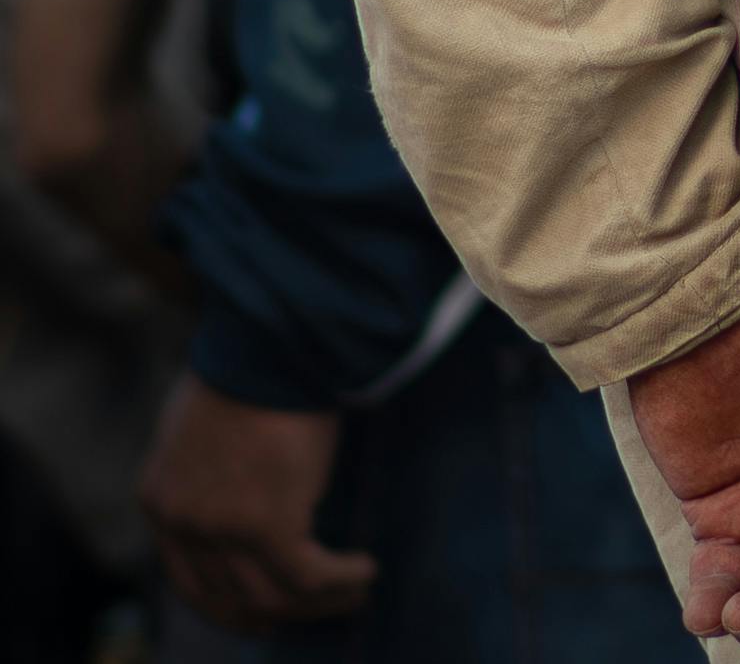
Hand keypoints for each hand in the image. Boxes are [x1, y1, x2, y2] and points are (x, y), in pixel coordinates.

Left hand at [142, 378, 373, 630]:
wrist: (269, 341)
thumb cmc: (249, 365)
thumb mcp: (205, 423)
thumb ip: (211, 469)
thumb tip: (248, 489)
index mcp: (160, 500)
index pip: (189, 580)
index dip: (230, 607)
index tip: (265, 614)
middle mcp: (182, 523)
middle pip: (231, 597)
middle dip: (281, 611)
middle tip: (322, 608)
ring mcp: (220, 528)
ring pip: (271, 595)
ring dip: (319, 602)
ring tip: (355, 590)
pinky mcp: (267, 524)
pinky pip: (308, 576)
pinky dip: (340, 581)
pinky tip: (364, 569)